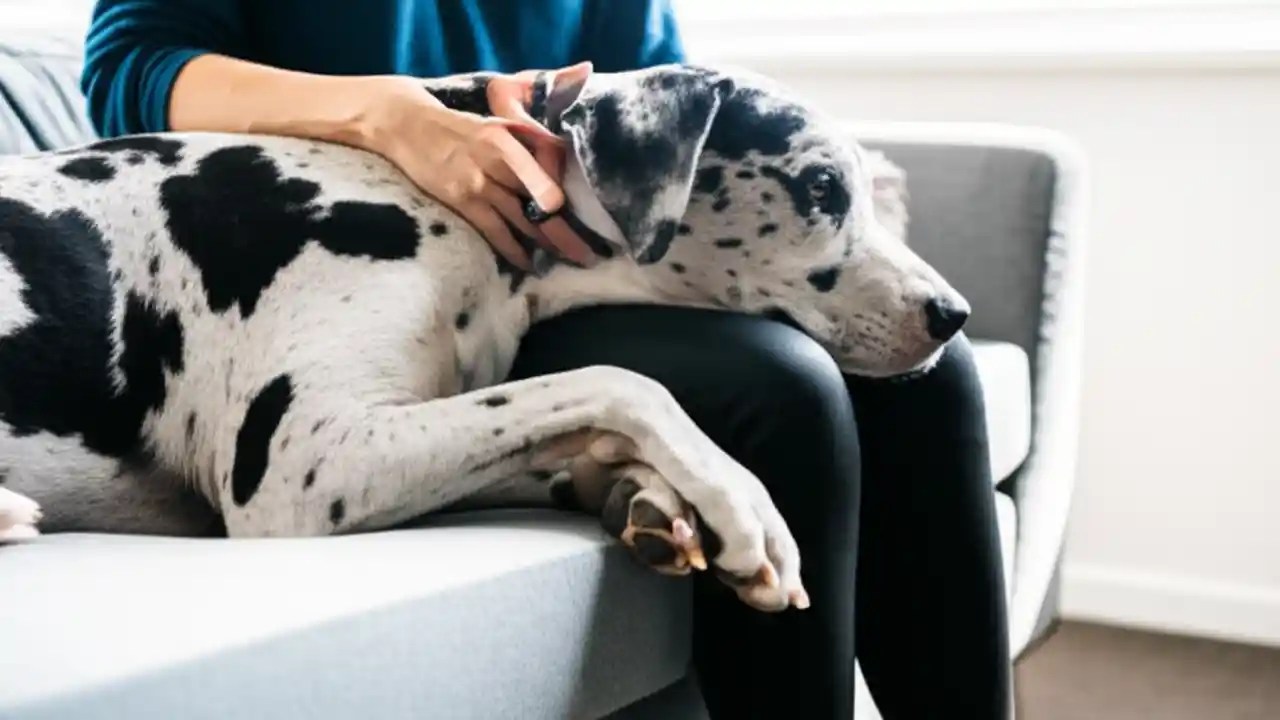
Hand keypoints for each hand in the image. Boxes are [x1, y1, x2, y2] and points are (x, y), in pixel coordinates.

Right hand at [357, 66, 595, 270]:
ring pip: (522, 218)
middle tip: (592, 252)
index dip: (568, 191)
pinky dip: (513, 249)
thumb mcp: (498, 121)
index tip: (592, 213)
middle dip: (567, 228)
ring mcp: (478, 180)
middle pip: (541, 198)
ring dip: (547, 243)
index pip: (549, 163)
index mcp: (510, 135)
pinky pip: (494, 231)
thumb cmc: (461, 127)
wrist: (408, 125)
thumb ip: (530, 138)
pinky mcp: (461, 200)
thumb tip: (563, 157)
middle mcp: (496, 157)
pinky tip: (529, 263)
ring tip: (569, 259)